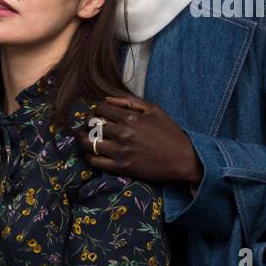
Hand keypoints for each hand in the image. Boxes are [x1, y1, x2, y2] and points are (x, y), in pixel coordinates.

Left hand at [76, 95, 202, 184]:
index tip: (96, 112)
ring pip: (89, 143)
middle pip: (92, 125)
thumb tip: (106, 98)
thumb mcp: (154, 110)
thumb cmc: (169, 132)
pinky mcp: (121, 167)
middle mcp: (123, 134)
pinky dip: (89, 156)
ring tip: (84, 137)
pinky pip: (95, 161)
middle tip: (87, 125)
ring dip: (83, 139)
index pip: (100, 109)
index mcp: (130, 118)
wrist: (183, 158)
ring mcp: (121, 152)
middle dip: (87, 123)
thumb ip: (130, 102)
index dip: (95, 109)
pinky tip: (91, 152)